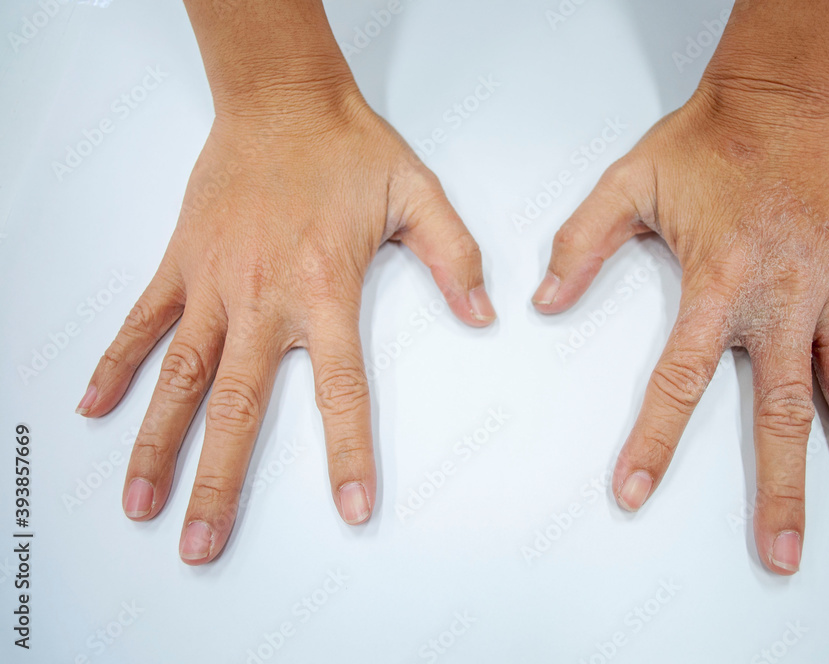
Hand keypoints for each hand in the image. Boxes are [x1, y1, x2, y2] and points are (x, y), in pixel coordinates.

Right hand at [77, 92, 494, 563]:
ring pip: (180, 378)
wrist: (282, 99)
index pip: (340, 391)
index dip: (348, 454)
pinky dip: (117, 364)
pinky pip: (142, 321)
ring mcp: (215, 283)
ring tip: (140, 502)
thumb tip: (484, 315)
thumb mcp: (419, 197)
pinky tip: (94, 406)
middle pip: (238, 407)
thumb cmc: (347, 148)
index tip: (351, 508)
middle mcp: (263, 297)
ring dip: (157, 443)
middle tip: (203, 543)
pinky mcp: (182, 263)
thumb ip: (454, 259)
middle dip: (219, 482)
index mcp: (325, 289)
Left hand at [532, 80, 828, 573]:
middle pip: (783, 411)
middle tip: (782, 553)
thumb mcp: (627, 184)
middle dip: (781, 489)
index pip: (680, 380)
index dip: (656, 441)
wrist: (781, 96)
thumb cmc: (708, 139)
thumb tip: (544, 301)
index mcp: (719, 283)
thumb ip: (582, 245)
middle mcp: (782, 297)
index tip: (636, 493)